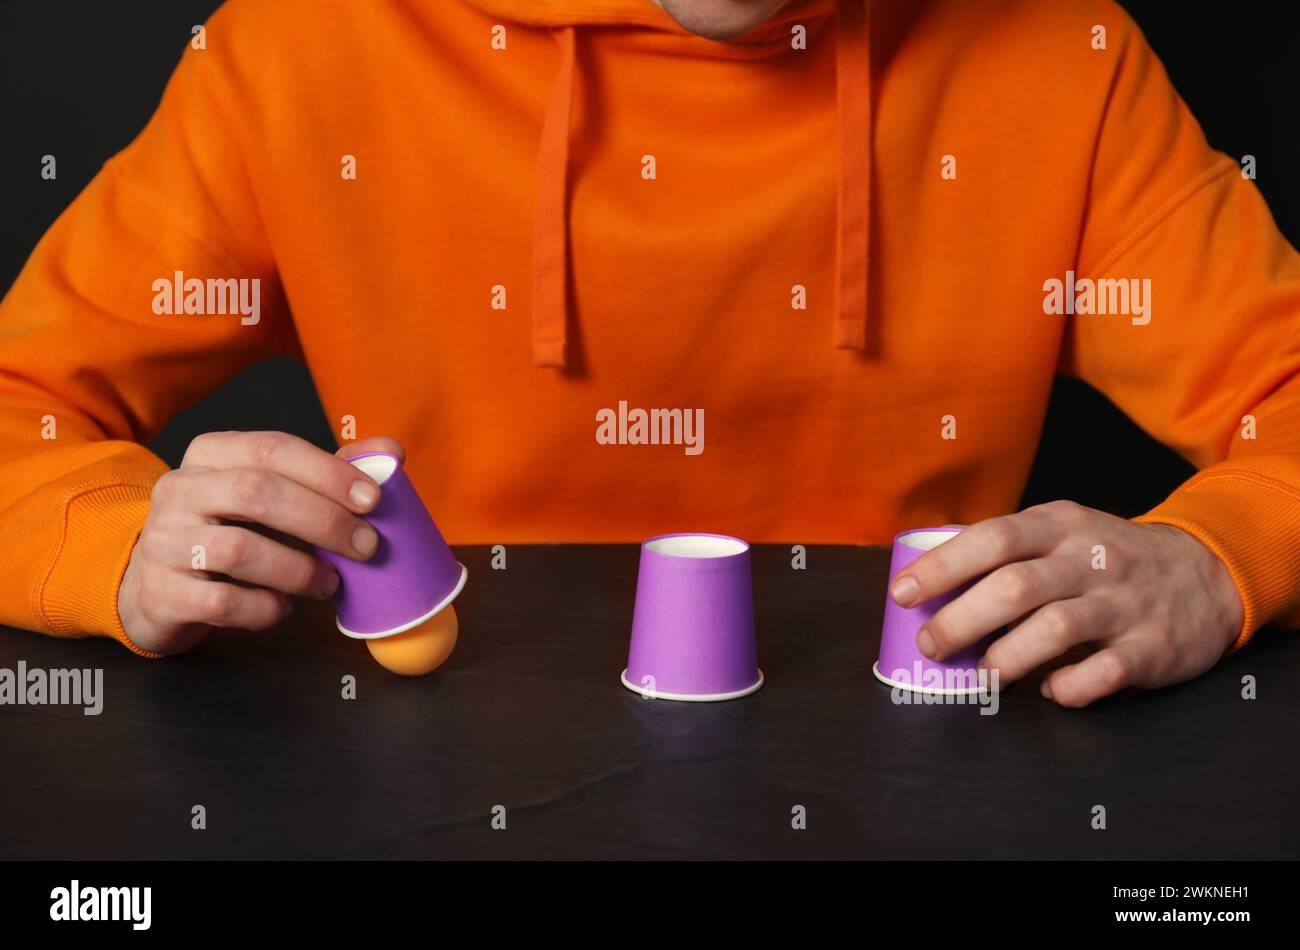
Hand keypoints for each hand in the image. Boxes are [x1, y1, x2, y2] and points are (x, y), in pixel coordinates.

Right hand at [118, 432, 404, 654]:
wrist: (155, 584)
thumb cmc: (229, 531)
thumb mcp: (273, 494)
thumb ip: (329, 473)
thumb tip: (391, 451)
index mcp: (211, 454)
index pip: (272, 449)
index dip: (328, 473)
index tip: (373, 500)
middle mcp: (180, 491)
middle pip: (256, 493)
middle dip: (322, 520)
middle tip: (365, 546)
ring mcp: (164, 542)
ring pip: (238, 549)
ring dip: (298, 570)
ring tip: (329, 584)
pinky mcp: (161, 593)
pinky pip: (222, 602)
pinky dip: (264, 607)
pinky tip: (283, 607)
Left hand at [889, 500, 1243, 706]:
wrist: (1206, 573)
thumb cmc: (1108, 558)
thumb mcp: (1061, 534)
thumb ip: (1007, 554)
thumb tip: (928, 589)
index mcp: (1060, 525)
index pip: (992, 538)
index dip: (942, 567)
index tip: (903, 594)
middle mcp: (1091, 559)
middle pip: (1014, 586)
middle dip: (961, 620)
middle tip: (931, 644)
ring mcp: (1124, 603)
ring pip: (1055, 628)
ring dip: (1007, 657)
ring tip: (982, 676)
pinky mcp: (1153, 647)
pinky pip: (1105, 672)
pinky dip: (1070, 686)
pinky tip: (1051, 691)